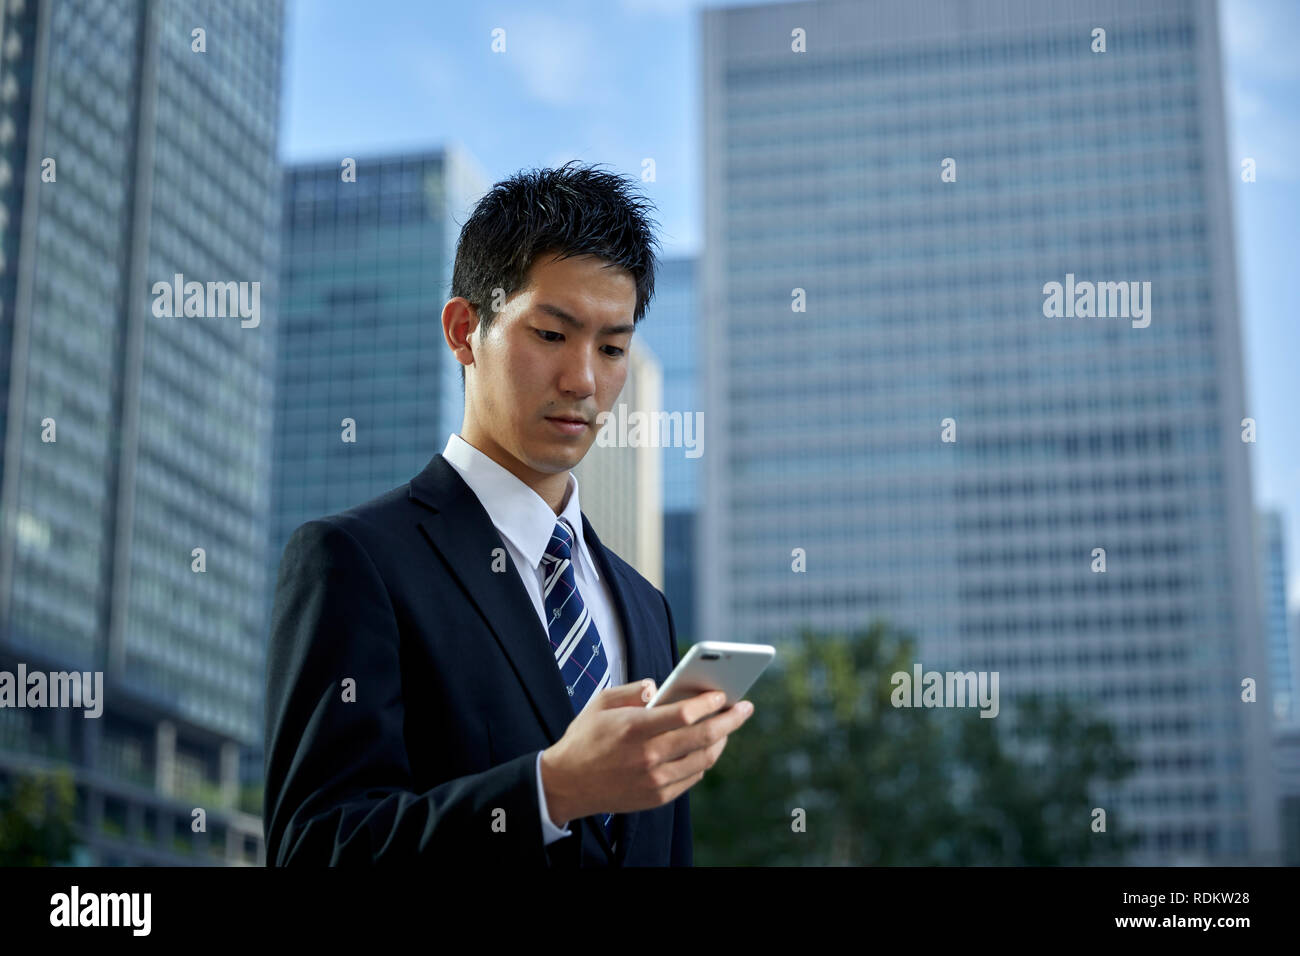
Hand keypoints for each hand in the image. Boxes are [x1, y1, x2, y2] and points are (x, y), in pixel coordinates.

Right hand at [540, 679, 753, 824]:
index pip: (683, 714)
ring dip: (721, 741)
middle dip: (730, 720)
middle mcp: (648, 756)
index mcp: (634, 728)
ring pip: (704, 759)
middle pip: (703, 737)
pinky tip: (708, 747)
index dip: (708, 703)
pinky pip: (693, 777)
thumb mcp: (601, 702)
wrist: (566, 784)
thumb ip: (634, 689)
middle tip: (745, 708)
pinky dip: (704, 760)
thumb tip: (661, 687)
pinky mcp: (657, 797)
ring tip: (728, 727)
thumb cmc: (585, 737)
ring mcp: (654, 780)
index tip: (723, 693)